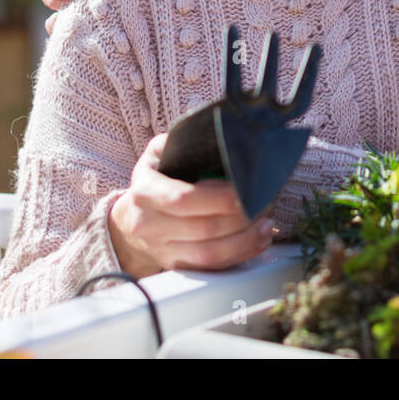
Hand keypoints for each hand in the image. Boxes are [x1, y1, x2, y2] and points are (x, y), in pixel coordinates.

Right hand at [107, 133, 278, 277]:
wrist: (132, 219)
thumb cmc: (156, 179)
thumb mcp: (160, 153)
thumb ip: (183, 142)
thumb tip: (222, 132)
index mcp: (145, 191)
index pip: (182, 199)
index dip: (218, 198)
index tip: (244, 191)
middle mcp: (149, 224)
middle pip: (203, 228)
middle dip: (241, 217)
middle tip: (265, 203)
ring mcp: (162, 249)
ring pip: (210, 254)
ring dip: (245, 240)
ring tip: (266, 223)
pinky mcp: (176, 266)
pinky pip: (212, 267)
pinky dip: (240, 255)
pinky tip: (257, 240)